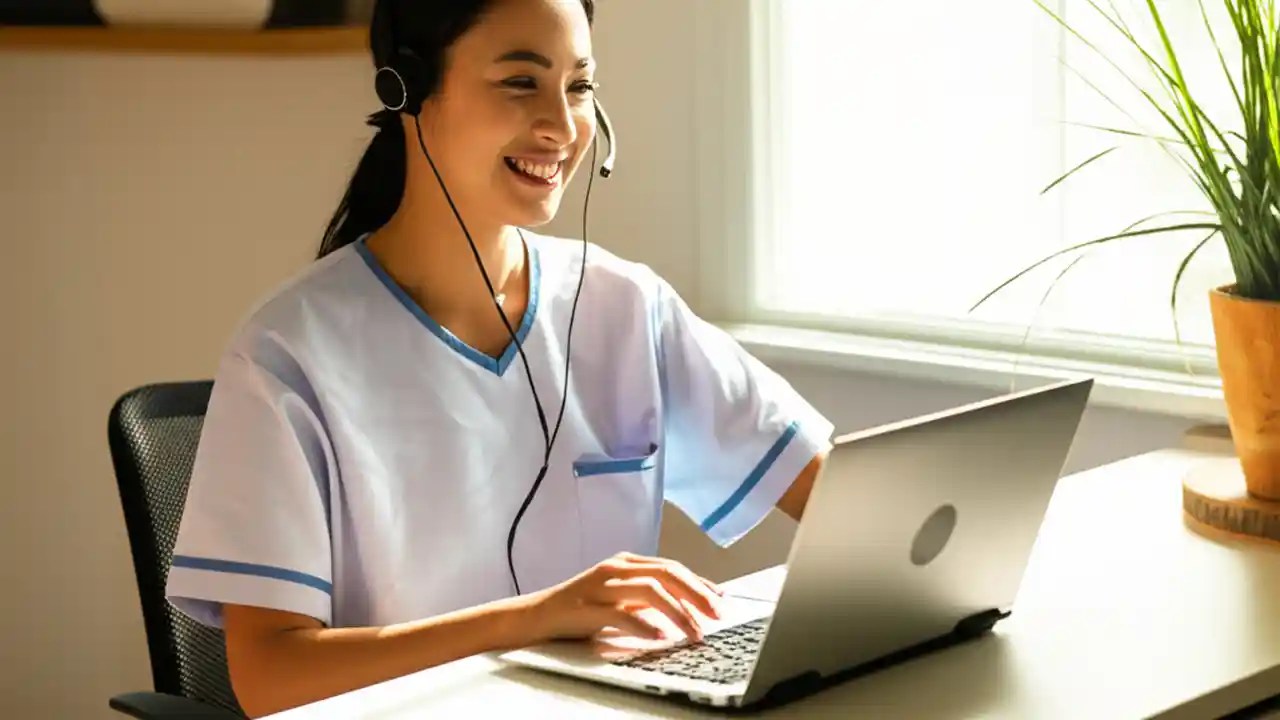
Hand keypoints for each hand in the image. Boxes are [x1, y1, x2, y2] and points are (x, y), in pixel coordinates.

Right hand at [524, 552, 725, 643]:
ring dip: (678, 613)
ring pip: (649, 591)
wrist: (537, 616)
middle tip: (716, 615)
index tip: (720, 600)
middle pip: (666, 573)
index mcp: (626, 562)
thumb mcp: (620, 598)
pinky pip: (621, 614)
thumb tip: (690, 604)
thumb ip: (649, 597)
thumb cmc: (582, 609)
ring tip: (693, 632)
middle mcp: (616, 568)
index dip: (699, 582)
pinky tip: (660, 636)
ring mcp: (601, 586)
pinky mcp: (587, 607)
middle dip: (696, 593)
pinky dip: (644, 625)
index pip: (672, 567)